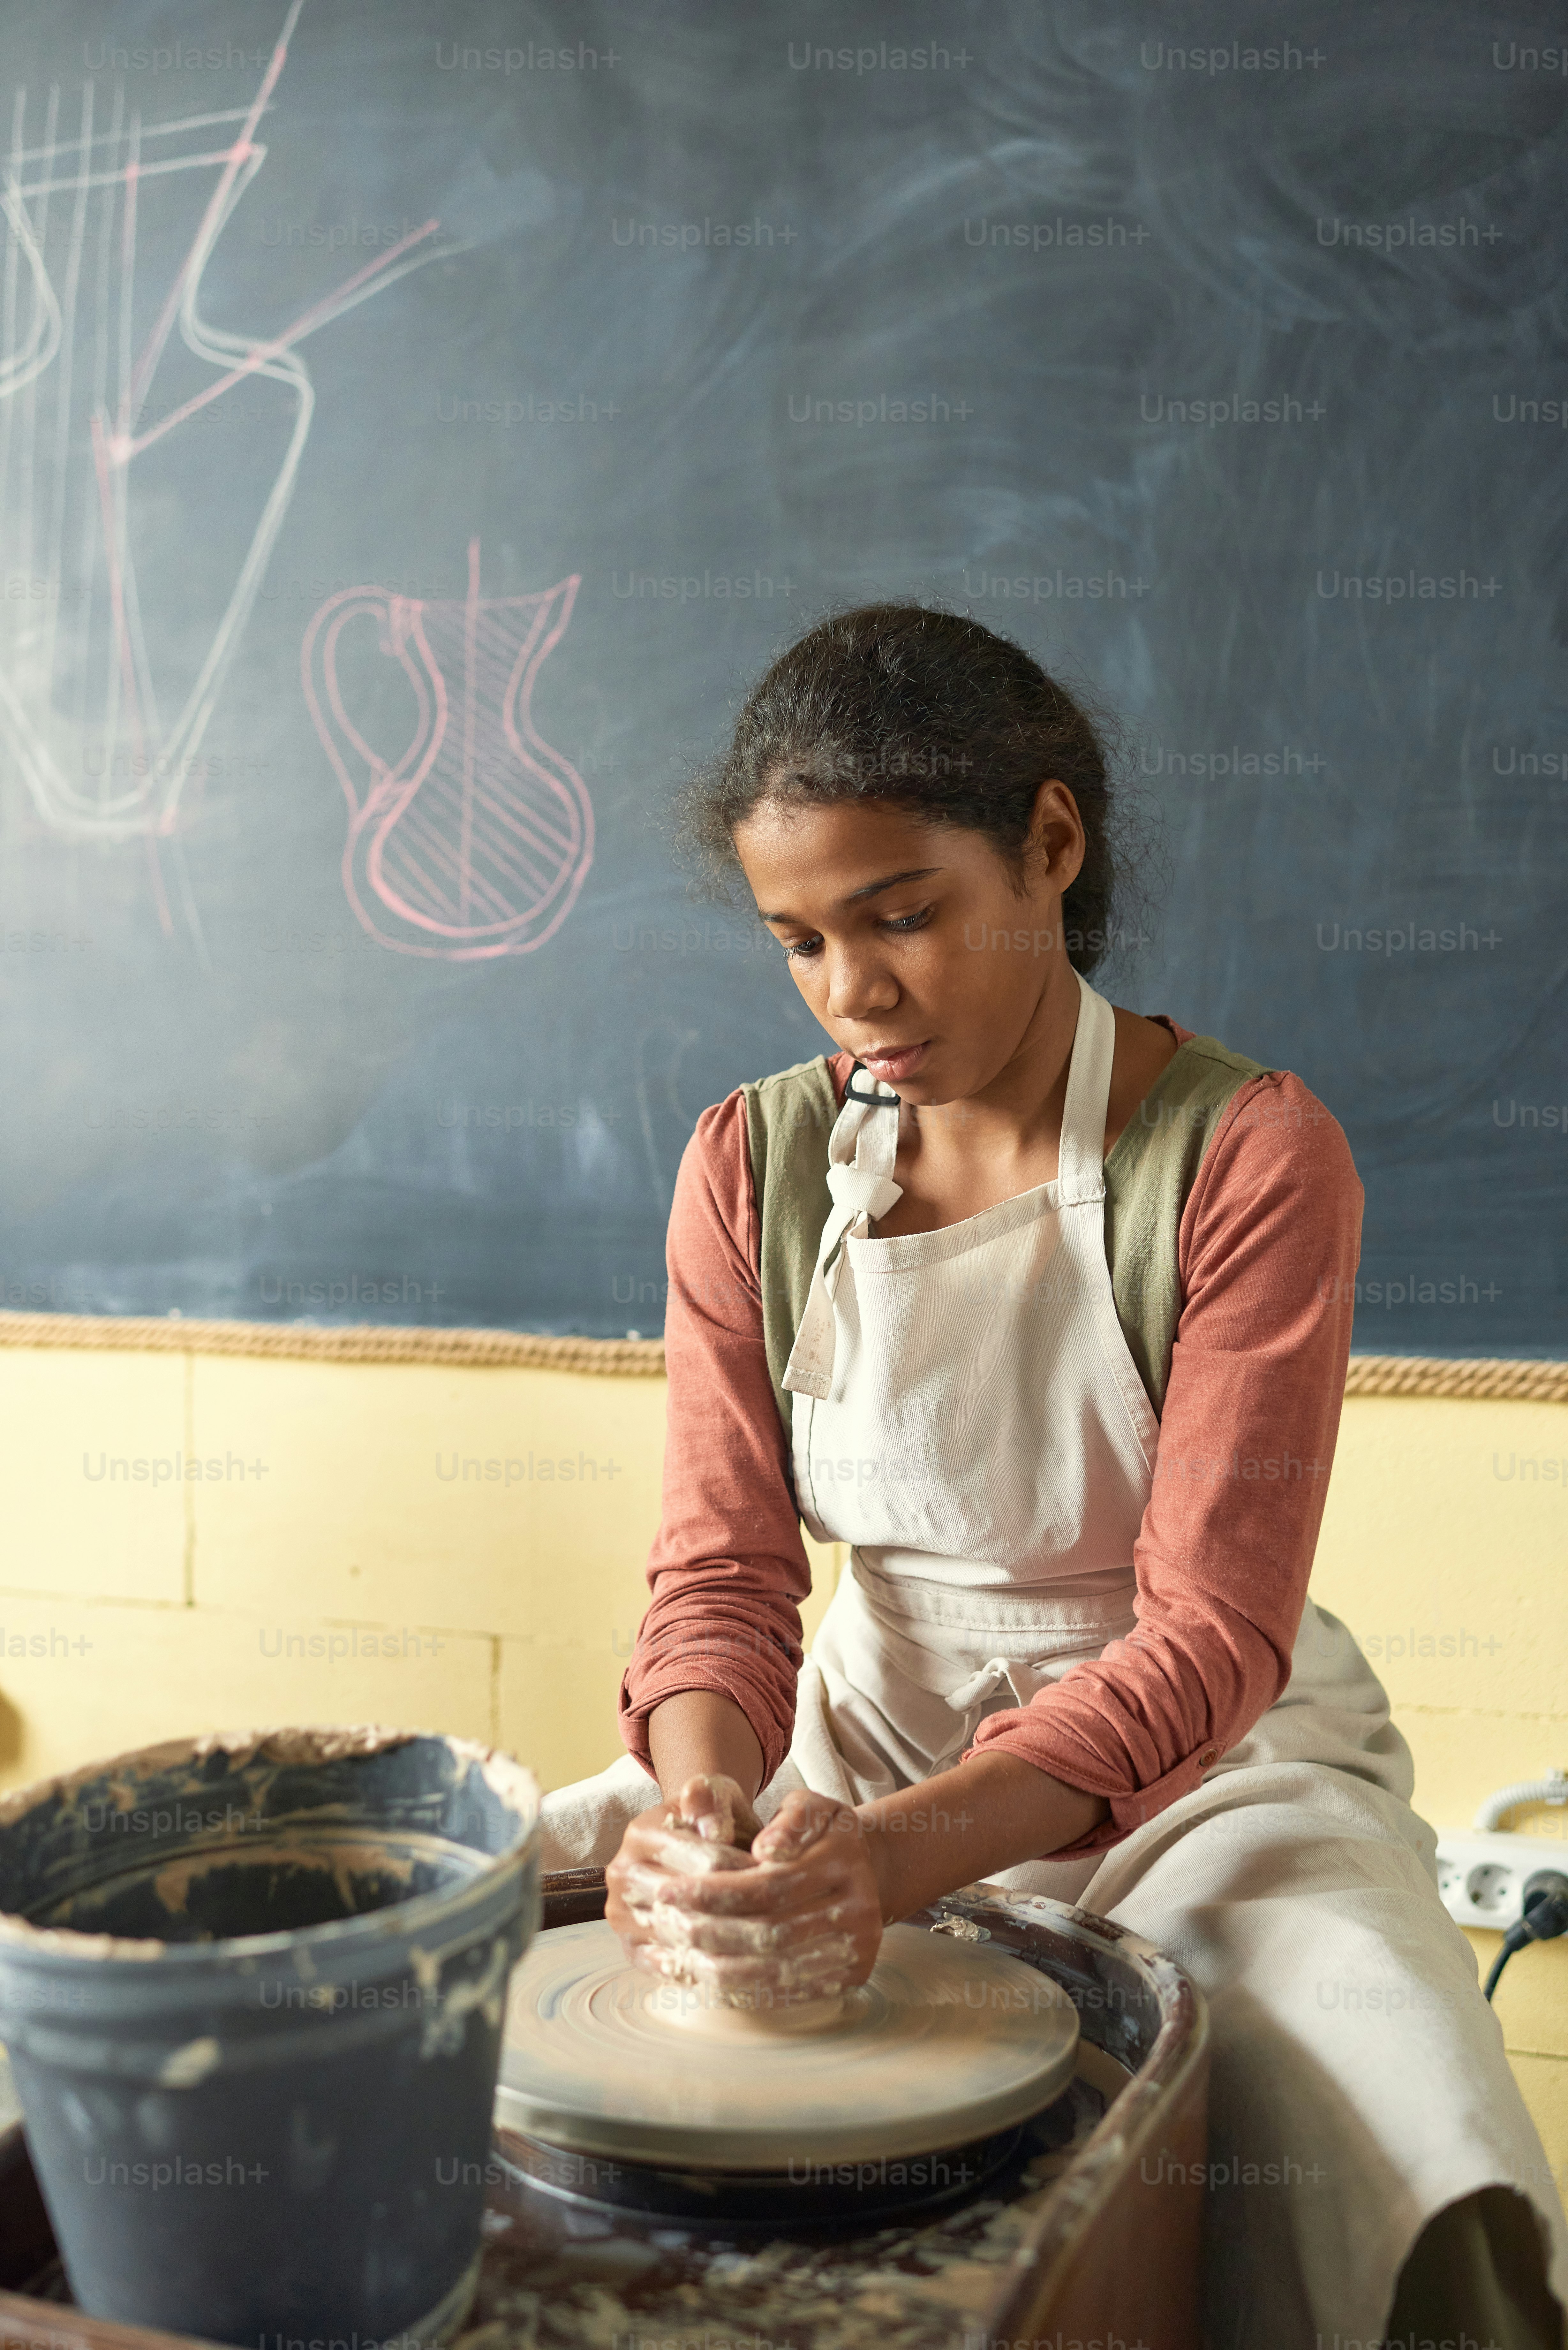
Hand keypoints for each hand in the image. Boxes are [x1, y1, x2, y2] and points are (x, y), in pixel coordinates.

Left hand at [606, 1782, 882, 2010]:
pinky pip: (791, 1992)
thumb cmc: (820, 1836)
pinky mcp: (855, 1977)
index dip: (713, 1891)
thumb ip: (788, 1819)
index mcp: (843, 1860)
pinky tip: (710, 1978)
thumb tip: (765, 1850)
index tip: (667, 1892)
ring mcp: (860, 1948)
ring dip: (720, 1967)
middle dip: (709, 1931)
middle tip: (665, 1926)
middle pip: (770, 1931)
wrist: (864, 1873)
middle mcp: (859, 1907)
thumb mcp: (808, 1807)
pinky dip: (746, 1990)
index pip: (768, 1885)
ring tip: (678, 1955)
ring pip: (777, 1969)